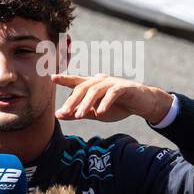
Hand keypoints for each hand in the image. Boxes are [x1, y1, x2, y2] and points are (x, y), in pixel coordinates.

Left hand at [53, 73, 171, 124]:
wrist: (142, 103)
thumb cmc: (117, 106)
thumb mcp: (95, 112)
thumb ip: (78, 112)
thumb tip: (58, 115)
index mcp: (93, 85)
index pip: (76, 81)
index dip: (64, 79)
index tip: (52, 77)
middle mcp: (101, 81)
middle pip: (83, 87)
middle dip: (73, 100)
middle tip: (64, 112)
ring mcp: (112, 82)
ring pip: (95, 91)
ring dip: (86, 104)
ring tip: (79, 115)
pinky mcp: (124, 87)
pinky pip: (112, 94)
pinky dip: (105, 103)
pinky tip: (100, 112)